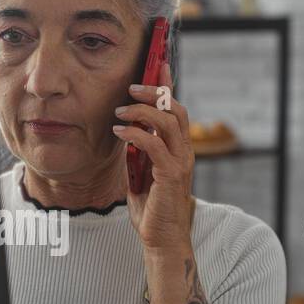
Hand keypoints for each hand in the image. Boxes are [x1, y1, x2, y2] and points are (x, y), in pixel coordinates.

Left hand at [113, 62, 193, 253]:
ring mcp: (179, 162)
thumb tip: (128, 131)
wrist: (160, 239)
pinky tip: (120, 131)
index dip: (168, 86)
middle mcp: (184, 152)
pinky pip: (154, 144)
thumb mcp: (142, 173)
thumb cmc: (152, 209)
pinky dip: (136, 133)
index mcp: (178, 149)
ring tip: (120, 111)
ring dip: (142, 110)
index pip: (175, 109)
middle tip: (132, 87)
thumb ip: (140, 152)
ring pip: (167, 121)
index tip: (158, 65)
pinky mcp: (171, 175)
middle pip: (175, 109)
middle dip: (154, 92)